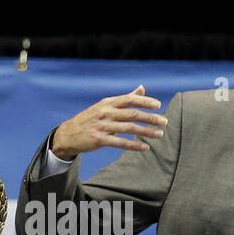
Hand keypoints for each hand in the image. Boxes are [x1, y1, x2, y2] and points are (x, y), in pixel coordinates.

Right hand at [50, 85, 166, 159]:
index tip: (158, 105)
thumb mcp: (106, 105)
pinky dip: (134, 145)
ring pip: (129, 129)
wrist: (68, 133)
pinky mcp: (99, 139)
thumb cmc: (92, 118)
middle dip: (150, 117)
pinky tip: (145, 147)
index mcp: (108, 103)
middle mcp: (105, 112)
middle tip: (165, 122)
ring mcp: (102, 126)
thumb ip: (125, 98)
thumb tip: (142, 87)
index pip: (129, 99)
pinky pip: (120, 143)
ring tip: (160, 134)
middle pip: (132, 114)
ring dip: (146, 132)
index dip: (144, 101)